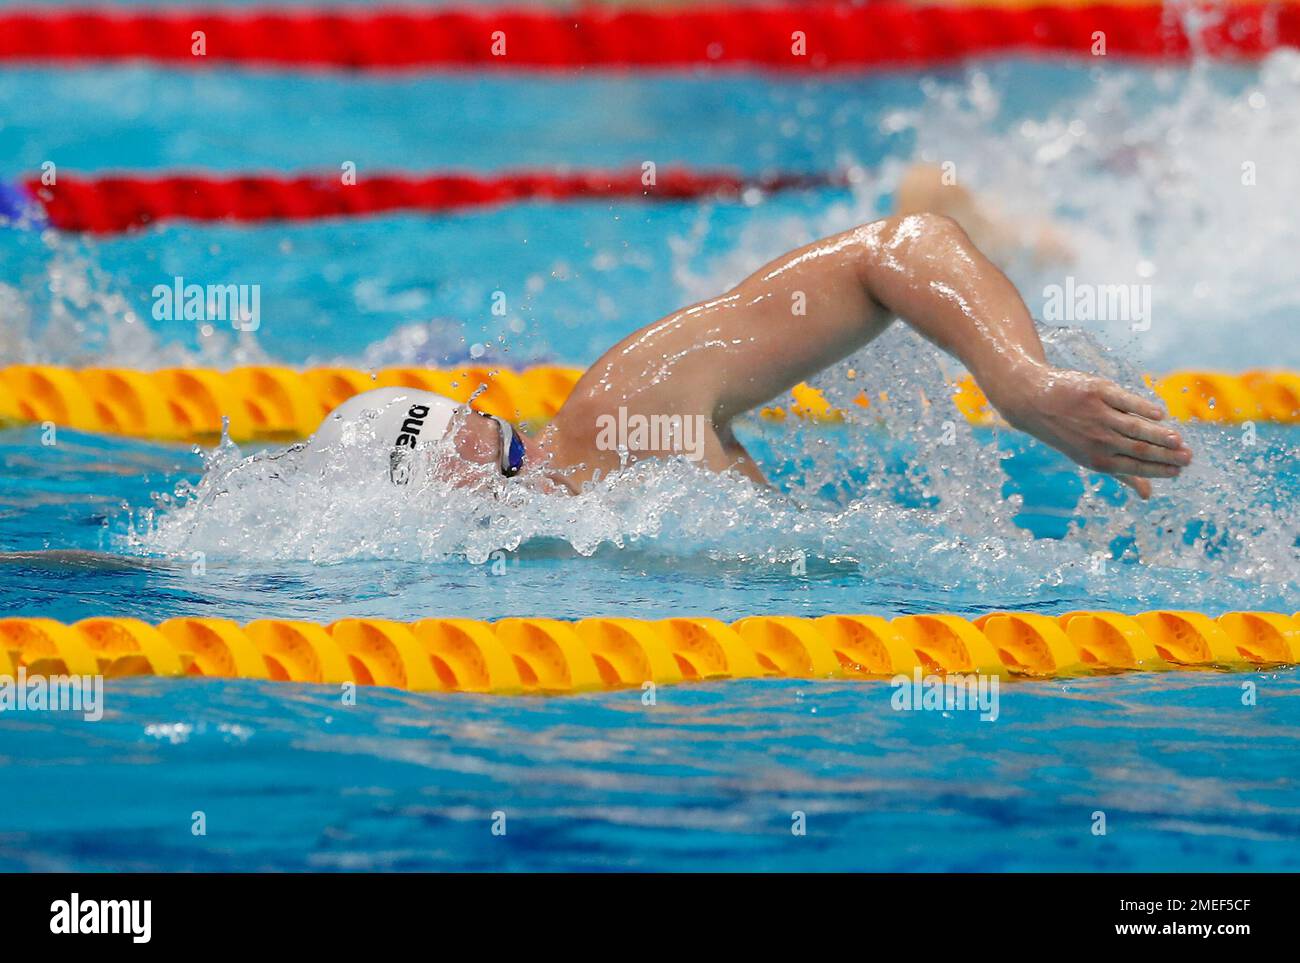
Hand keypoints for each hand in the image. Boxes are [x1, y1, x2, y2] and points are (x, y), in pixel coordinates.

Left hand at [994, 365, 1192, 498]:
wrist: (1034, 399)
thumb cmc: (1069, 431)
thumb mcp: (1089, 456)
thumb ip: (1122, 474)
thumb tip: (1148, 496)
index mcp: (1095, 459)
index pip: (1133, 467)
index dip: (1158, 470)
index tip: (1180, 471)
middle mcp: (1096, 439)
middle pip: (1138, 449)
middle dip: (1166, 456)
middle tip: (1189, 458)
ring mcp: (1096, 415)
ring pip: (1134, 427)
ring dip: (1160, 435)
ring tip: (1179, 440)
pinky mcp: (1096, 391)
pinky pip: (1124, 401)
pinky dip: (1143, 408)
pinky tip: (1160, 414)